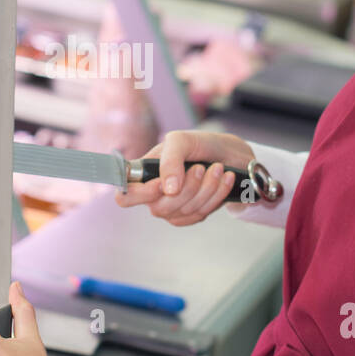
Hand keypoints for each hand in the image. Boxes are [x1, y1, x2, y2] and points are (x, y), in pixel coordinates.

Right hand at [114, 129, 255, 226]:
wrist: (229, 154)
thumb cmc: (200, 144)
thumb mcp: (182, 140)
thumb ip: (170, 160)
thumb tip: (168, 190)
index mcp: (144, 174)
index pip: (125, 196)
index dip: (140, 195)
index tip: (161, 185)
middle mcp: (154, 194)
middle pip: (159, 208)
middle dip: (187, 188)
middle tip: (200, 167)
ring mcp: (172, 207)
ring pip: (184, 211)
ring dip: (207, 188)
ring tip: (218, 168)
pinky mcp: (191, 215)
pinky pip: (199, 215)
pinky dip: (216, 196)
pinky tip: (224, 180)